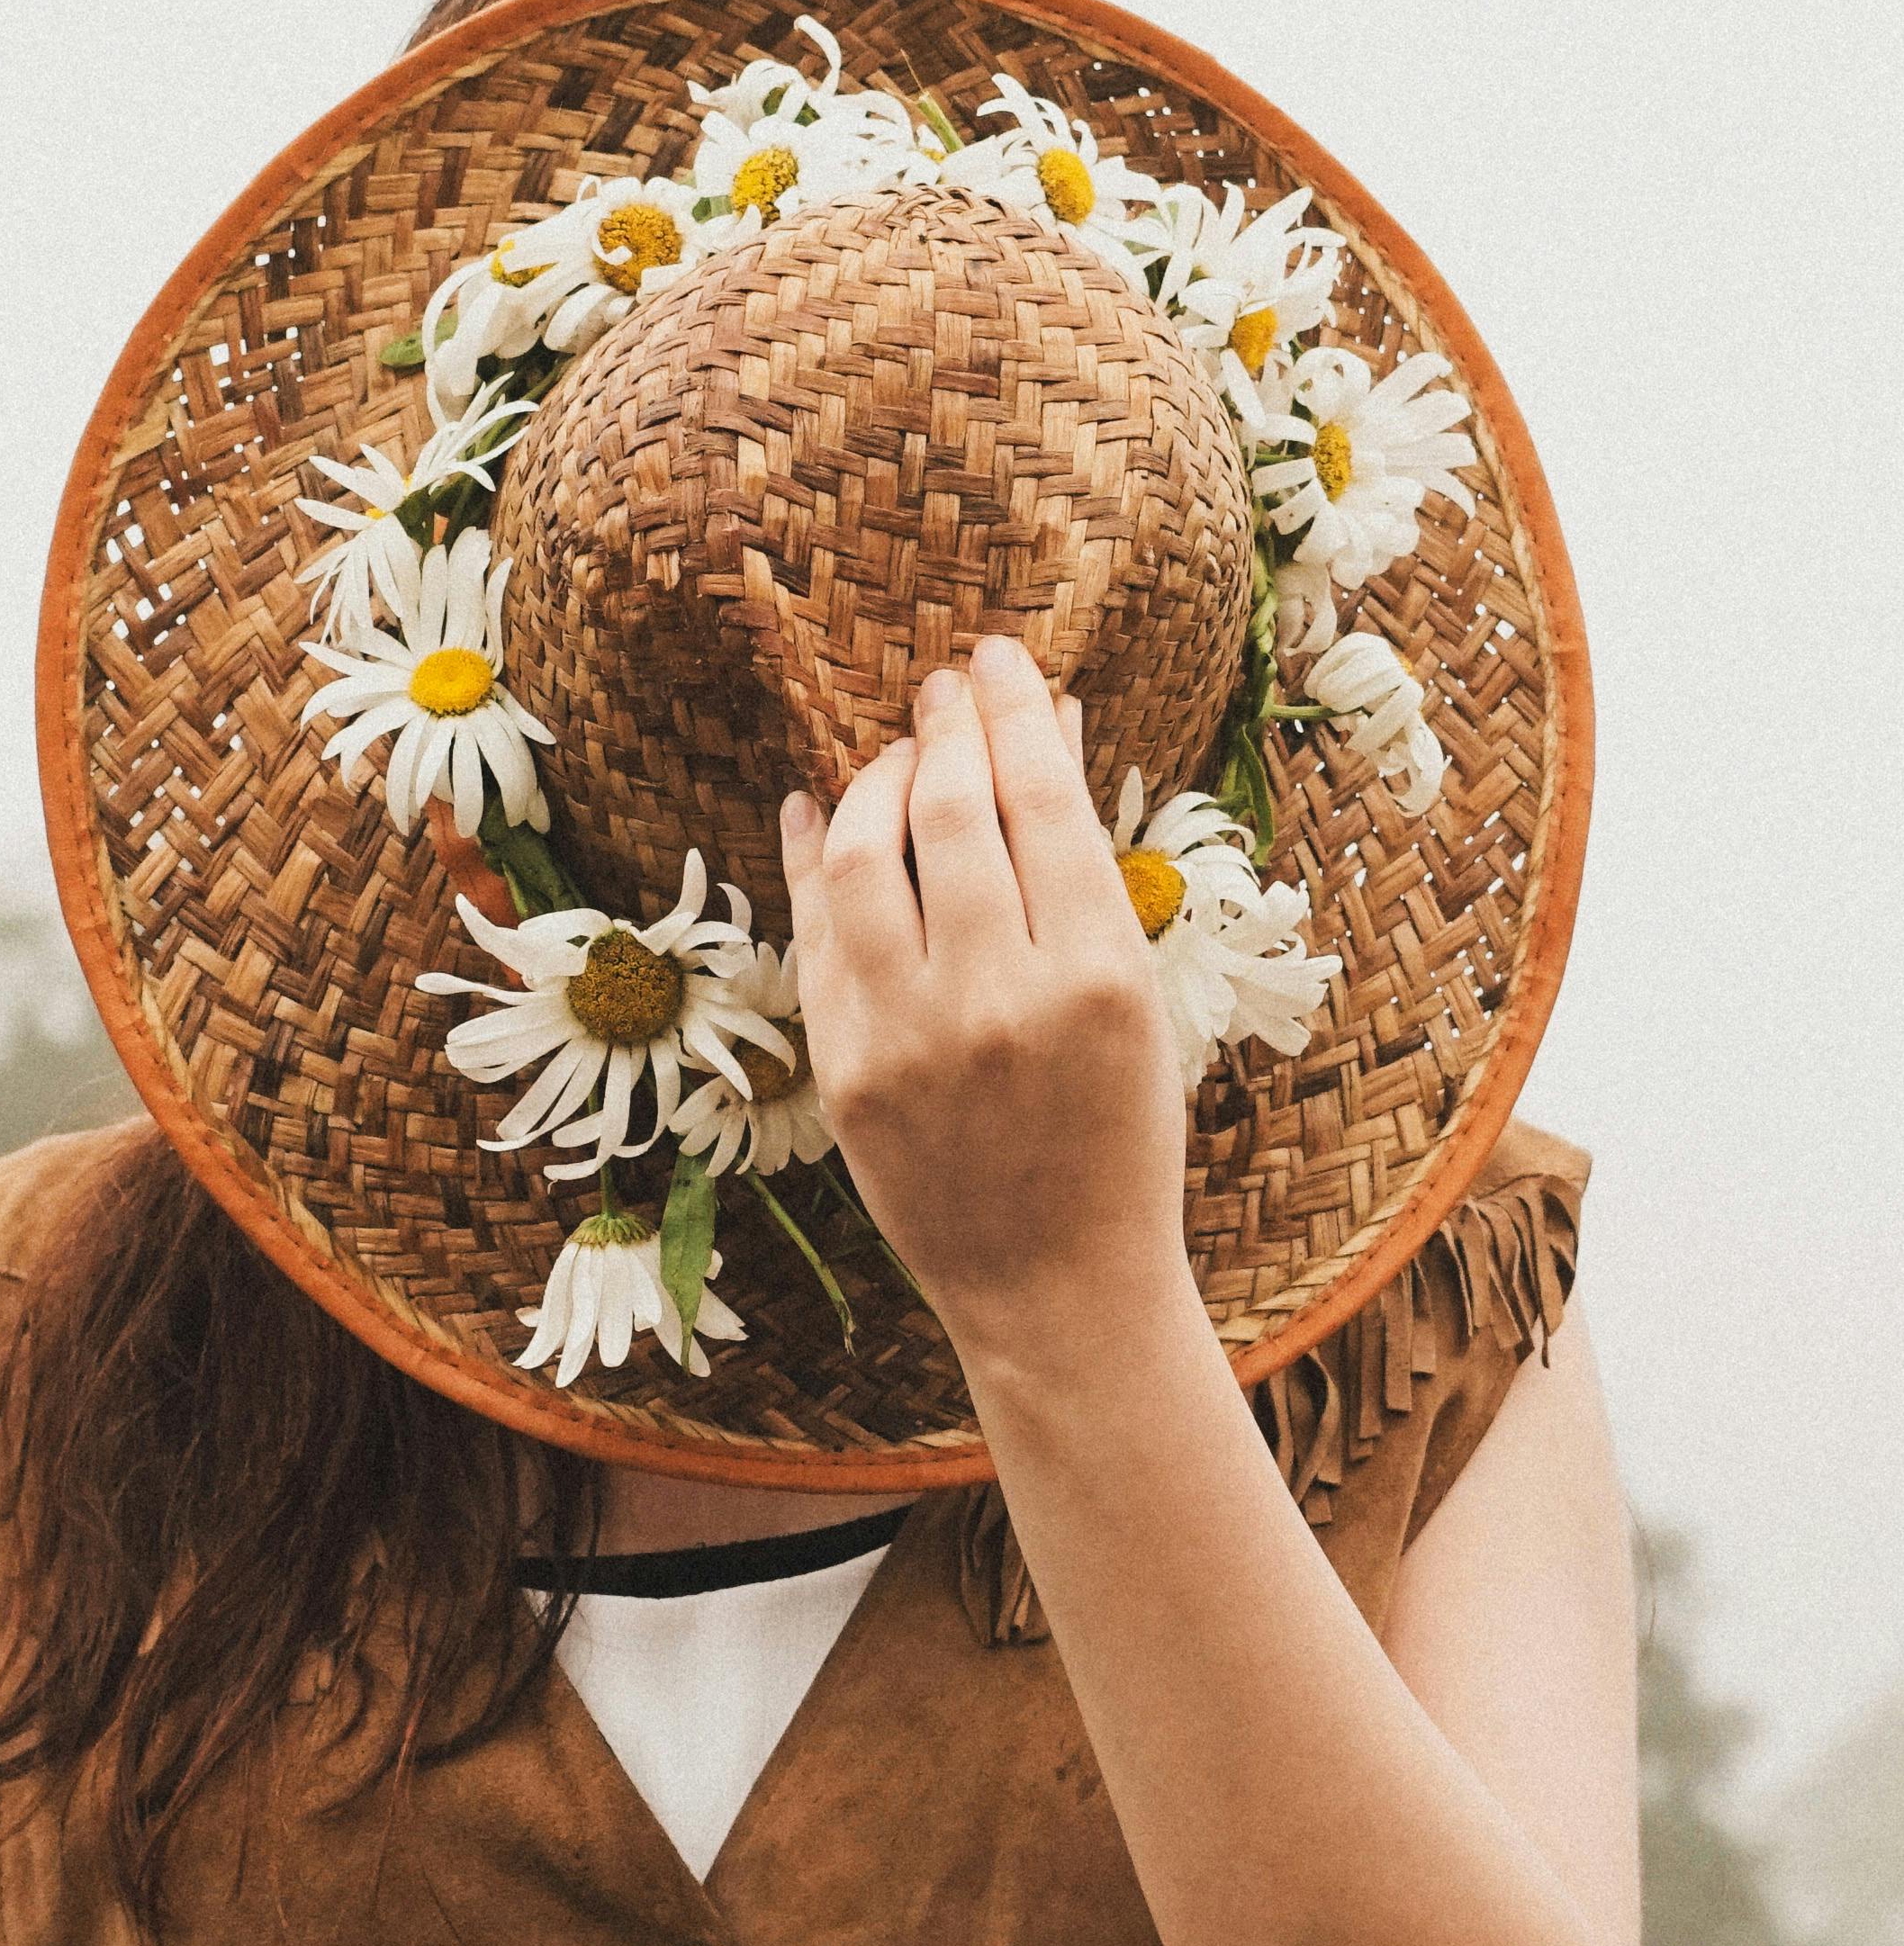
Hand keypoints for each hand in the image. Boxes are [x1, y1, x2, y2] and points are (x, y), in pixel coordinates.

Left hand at [779, 636, 1196, 1369]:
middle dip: (943, 729)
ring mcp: (910, 1039)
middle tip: (943, 688)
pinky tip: (816, 810)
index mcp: (1099, 976)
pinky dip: (807, 858)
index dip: (1013, 712)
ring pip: (864, 858)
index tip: (996, 660)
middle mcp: (999, 1000)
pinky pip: (812, 937)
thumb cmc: (1120, 1137)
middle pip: (948, 813)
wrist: (1058, 1285)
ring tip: (894, 756)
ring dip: (874, 783)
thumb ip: (1086, 869)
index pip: (1042, 799)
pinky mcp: (846, 1074)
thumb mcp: (1138, 1000)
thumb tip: (1048, 730)